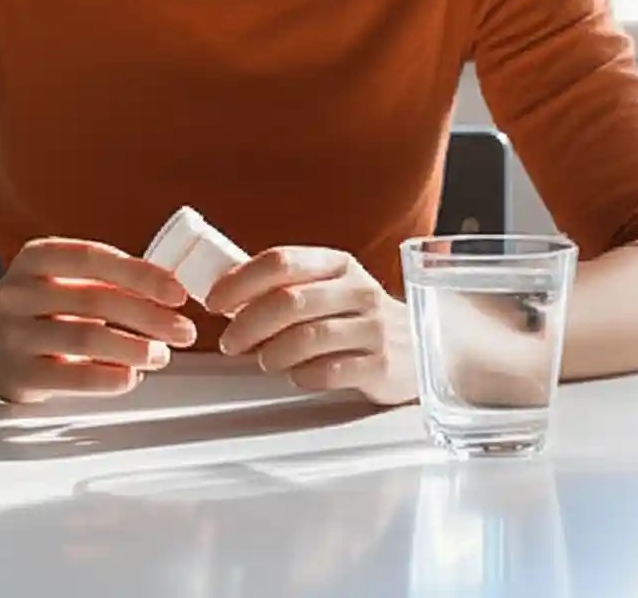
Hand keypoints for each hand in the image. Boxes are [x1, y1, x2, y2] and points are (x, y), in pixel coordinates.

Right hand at [0, 239, 196, 402]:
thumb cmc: (37, 306)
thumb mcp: (59, 277)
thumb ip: (106, 280)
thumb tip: (170, 296)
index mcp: (36, 258)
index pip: (93, 258)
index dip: (140, 274)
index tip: (177, 292)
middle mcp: (20, 293)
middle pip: (95, 301)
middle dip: (150, 317)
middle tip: (185, 330)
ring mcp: (16, 335)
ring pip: (85, 339)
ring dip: (135, 349)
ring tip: (162, 355)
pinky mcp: (20, 376)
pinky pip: (72, 378)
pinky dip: (110, 378)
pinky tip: (131, 376)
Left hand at [206, 247, 417, 405]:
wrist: (424, 345)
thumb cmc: (357, 317)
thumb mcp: (329, 288)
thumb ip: (284, 286)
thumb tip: (223, 293)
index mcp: (338, 264)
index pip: (280, 261)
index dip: (239, 281)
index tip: (213, 301)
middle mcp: (358, 290)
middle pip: (288, 301)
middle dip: (247, 324)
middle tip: (229, 343)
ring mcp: (373, 328)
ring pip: (305, 339)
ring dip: (271, 353)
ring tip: (264, 360)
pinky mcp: (381, 365)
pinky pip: (327, 372)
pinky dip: (301, 376)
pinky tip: (298, 375)